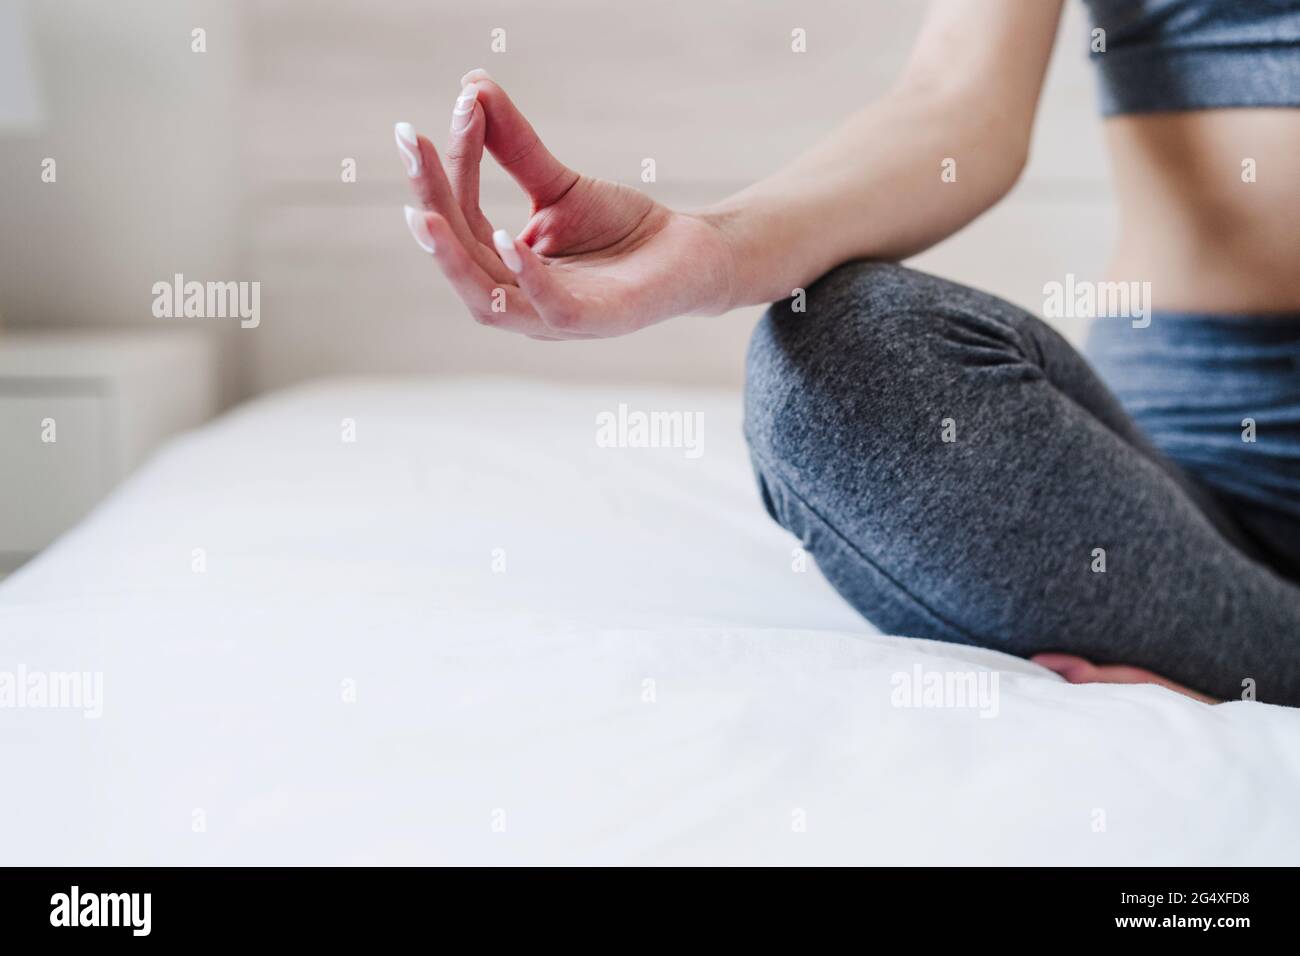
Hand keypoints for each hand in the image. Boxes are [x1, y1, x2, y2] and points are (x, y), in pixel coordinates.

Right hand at [396, 70, 735, 339]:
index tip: (454, 106)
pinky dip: (525, 276)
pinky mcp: (594, 322)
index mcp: (501, 269)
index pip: (460, 216)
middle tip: (411, 145)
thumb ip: (515, 145)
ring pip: (486, 297)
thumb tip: (470, 85)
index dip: (447, 166)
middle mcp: (517, 299)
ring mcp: (552, 318)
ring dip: (452, 257)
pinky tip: (508, 237)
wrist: (692, 256)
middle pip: (460, 254)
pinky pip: (548, 306)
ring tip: (425, 212)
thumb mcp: (558, 184)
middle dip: (431, 198)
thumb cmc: (621, 230)